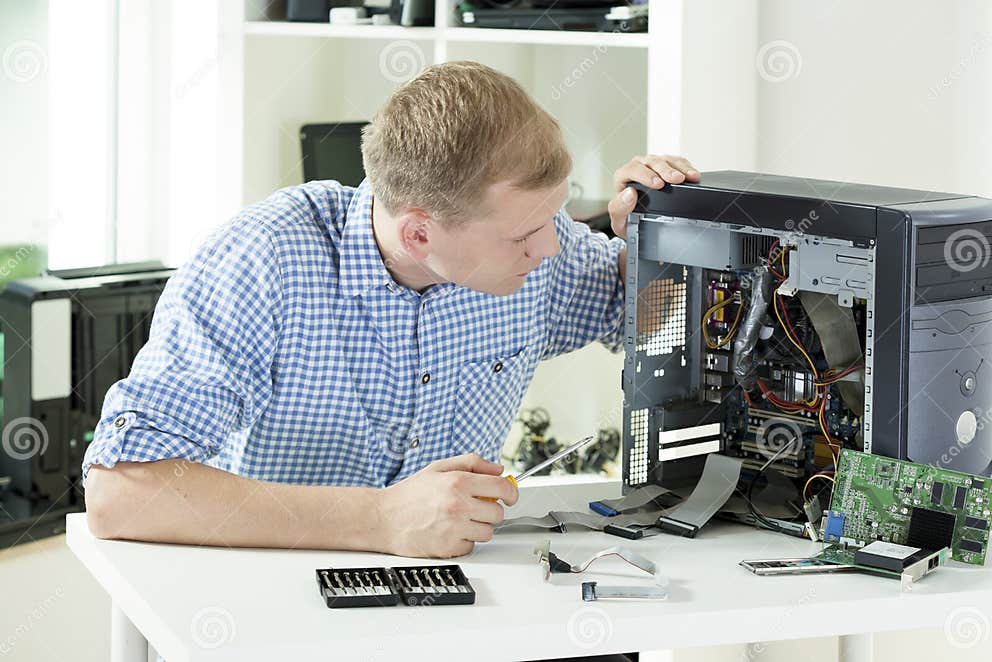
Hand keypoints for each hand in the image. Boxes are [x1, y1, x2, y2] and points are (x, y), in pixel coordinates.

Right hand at [375, 453, 518, 557]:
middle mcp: (459, 505)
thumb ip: (471, 463)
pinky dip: (464, 541)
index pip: (502, 488)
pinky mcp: (449, 547)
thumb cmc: (408, 495)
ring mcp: (454, 528)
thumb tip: (497, 469)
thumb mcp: (438, 467)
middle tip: (475, 508)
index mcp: (458, 482)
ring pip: (488, 532)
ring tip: (459, 520)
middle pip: (498, 513)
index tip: (510, 496)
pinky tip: (449, 532)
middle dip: (490, 510)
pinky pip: (472, 547)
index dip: (511, 493)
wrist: (383, 519)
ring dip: (478, 527)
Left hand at [608, 155, 699, 239]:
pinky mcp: (667, 166)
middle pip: (652, 162)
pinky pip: (677, 162)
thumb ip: (619, 208)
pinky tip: (692, 175)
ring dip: (679, 168)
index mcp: (623, 177)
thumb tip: (629, 194)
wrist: (639, 223)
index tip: (658, 184)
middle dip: (666, 170)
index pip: (633, 170)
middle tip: (677, 179)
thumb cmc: (628, 219)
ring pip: (666, 160)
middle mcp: (638, 167)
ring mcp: (653, 166)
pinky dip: (686, 168)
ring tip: (690, 176)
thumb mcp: (619, 220)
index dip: (645, 175)